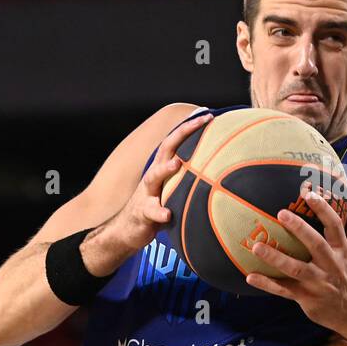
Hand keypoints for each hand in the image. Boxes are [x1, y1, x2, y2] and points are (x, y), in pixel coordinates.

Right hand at [98, 112, 211, 261]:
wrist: (127, 230)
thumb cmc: (157, 208)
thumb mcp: (173, 191)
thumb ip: (189, 181)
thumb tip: (219, 174)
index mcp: (163, 168)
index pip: (176, 142)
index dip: (190, 127)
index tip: (209, 115)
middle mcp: (154, 176)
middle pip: (166, 149)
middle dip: (182, 134)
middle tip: (200, 123)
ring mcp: (146, 194)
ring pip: (153, 177)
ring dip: (165, 169)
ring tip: (178, 163)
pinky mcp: (143, 213)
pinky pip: (151, 212)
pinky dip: (159, 212)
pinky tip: (168, 214)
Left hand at [246, 186, 346, 332]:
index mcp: (342, 249)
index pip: (335, 226)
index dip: (323, 209)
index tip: (309, 194)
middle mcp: (331, 264)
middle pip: (316, 244)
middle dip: (300, 229)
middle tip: (281, 213)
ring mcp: (318, 282)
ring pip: (296, 269)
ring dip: (276, 258)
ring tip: (256, 247)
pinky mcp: (306, 297)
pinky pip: (284, 291)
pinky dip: (267, 284)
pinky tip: (250, 276)